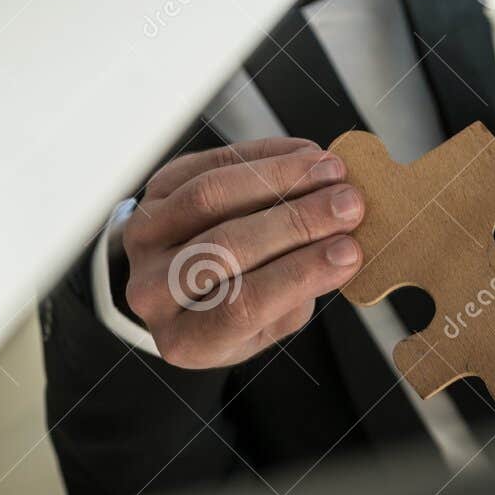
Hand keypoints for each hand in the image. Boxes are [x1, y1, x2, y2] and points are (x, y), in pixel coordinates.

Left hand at [121, 138, 365, 368]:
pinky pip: (208, 163)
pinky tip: (306, 154)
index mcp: (187, 340)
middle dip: (297, 221)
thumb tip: (344, 247)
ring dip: (281, 177)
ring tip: (332, 171)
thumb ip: (301, 292)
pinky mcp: (153, 193)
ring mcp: (145, 238)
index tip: (349, 251)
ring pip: (211, 196)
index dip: (300, 274)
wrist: (183, 288)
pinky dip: (263, 154)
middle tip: (350, 204)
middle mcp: (153, 290)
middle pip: (225, 246)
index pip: (242, 306)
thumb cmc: (236, 311)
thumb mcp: (271, 325)